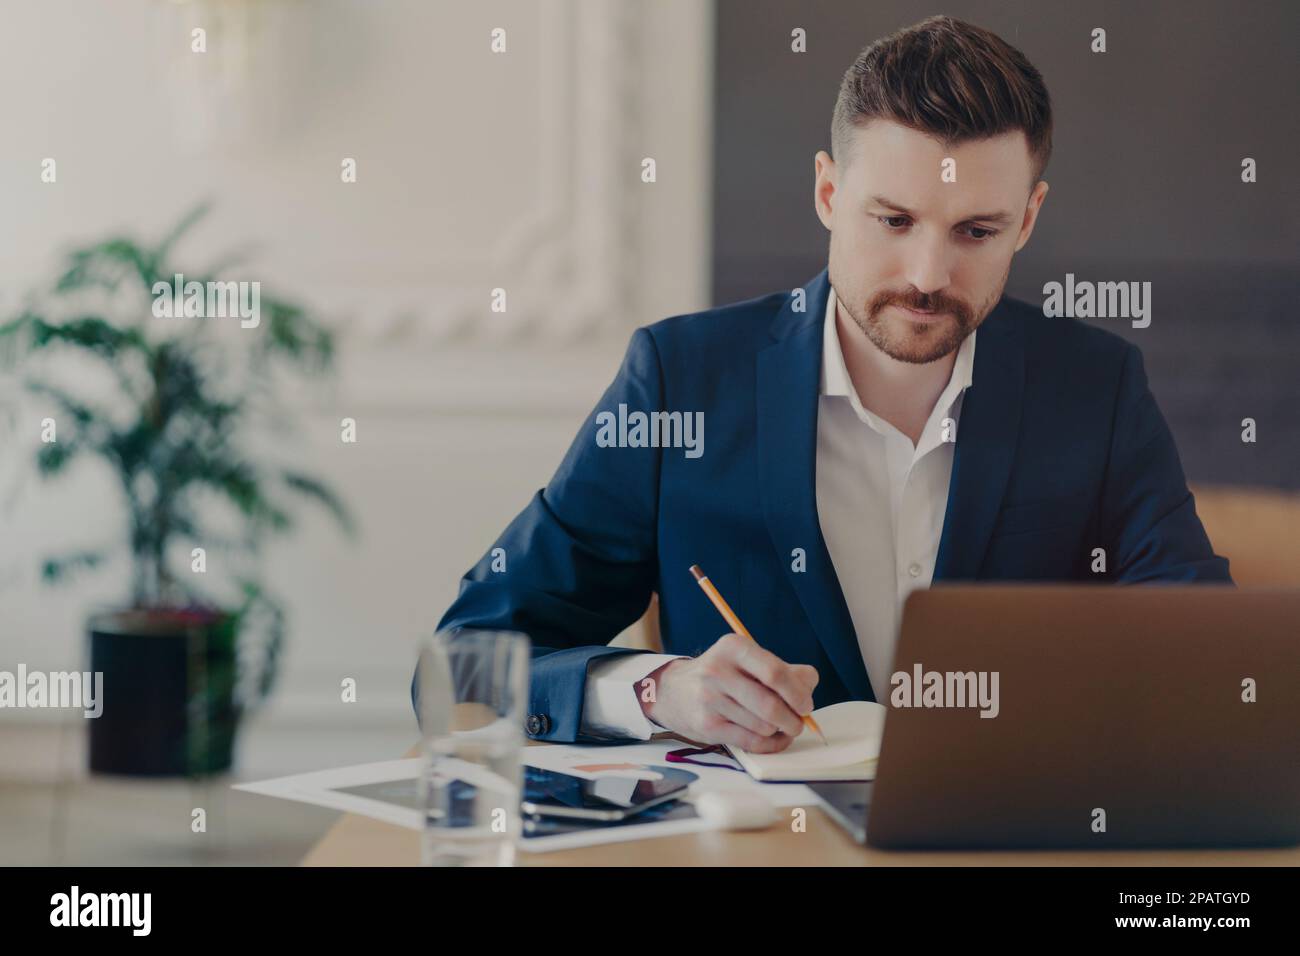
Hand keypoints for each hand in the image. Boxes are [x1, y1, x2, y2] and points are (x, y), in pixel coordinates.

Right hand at [638, 634, 818, 752]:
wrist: (673, 691)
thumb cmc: (722, 675)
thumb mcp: (747, 660)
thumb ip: (783, 670)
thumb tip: (809, 686)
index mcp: (734, 647)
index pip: (775, 673)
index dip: (798, 693)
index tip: (806, 705)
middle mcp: (718, 671)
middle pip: (770, 704)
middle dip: (793, 719)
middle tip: (798, 722)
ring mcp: (710, 700)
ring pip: (763, 725)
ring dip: (779, 731)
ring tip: (778, 726)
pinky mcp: (707, 726)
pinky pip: (751, 742)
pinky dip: (769, 744)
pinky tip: (772, 738)